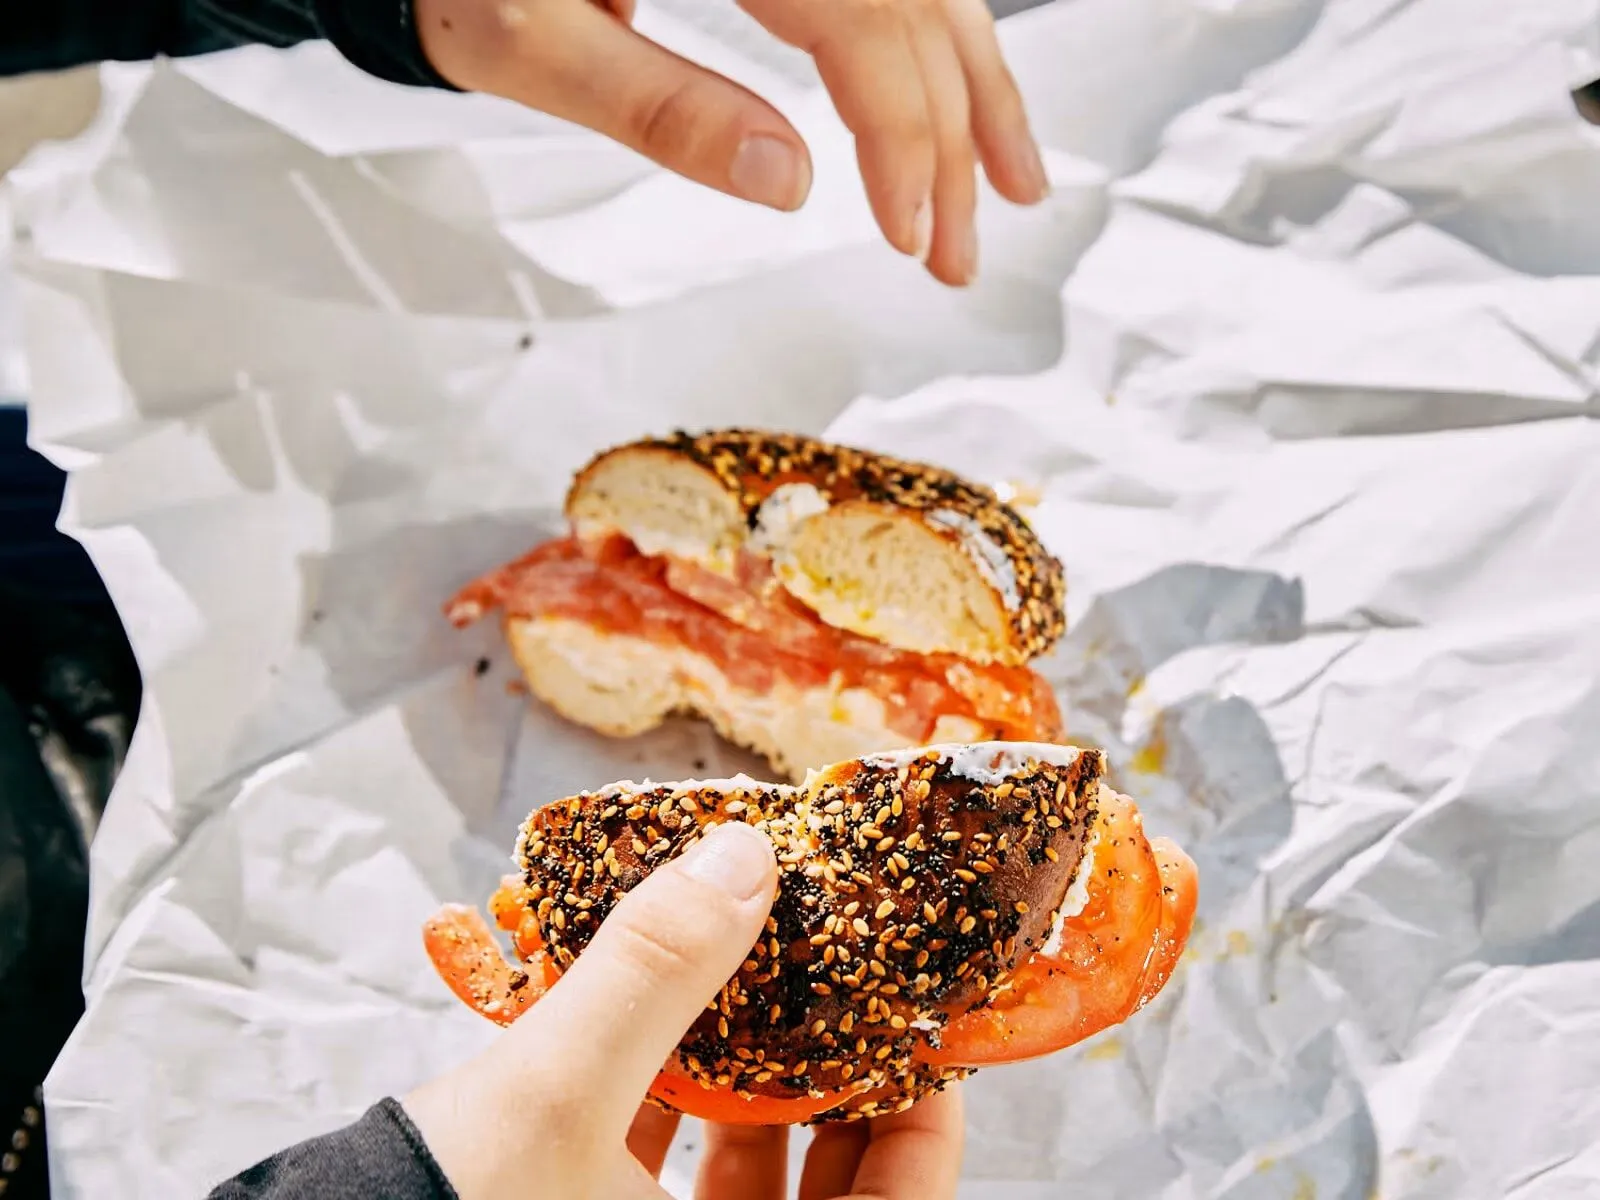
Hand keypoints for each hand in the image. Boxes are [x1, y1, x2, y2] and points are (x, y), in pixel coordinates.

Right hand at [404, 822, 963, 1198]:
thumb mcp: (555, 1096)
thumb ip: (653, 973)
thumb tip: (739, 862)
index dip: (923, 1121)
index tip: (927, 1029)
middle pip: (817, 1187)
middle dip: (822, 1077)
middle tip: (831, 983)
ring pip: (728, 1181)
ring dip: (733, 1079)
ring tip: (733, 985)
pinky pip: (648, 1176)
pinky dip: (654, 1104)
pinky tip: (633, 1029)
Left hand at [415, 0, 1047, 285]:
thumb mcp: (527, 43)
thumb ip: (656, 106)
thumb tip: (789, 181)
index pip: (861, 18)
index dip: (902, 131)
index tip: (912, 234)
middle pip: (910, 4)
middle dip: (950, 137)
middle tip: (959, 254)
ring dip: (975, 87)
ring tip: (1014, 187)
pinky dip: (937, 44)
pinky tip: (963, 100)